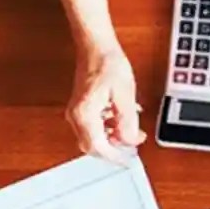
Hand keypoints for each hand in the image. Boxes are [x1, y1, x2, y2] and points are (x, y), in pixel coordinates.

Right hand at [69, 45, 145, 163]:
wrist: (96, 48)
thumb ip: (127, 121)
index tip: (128, 160)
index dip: (115, 157)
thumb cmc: (108, 64)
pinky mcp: (82, 107)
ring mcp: (77, 112)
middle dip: (114, 149)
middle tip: (133, 147)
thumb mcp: (125, 95)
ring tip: (132, 132)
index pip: (98, 147)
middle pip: (93, 146)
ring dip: (113, 138)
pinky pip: (94, 126)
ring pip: (94, 137)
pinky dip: (109, 128)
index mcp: (85, 114)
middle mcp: (76, 115)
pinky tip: (122, 120)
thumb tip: (129, 140)